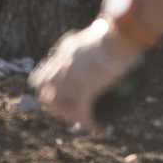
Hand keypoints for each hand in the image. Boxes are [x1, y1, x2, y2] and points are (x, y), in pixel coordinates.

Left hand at [30, 19, 141, 133]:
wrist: (119, 35)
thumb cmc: (119, 31)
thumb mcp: (102, 33)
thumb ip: (99, 43)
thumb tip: (113, 45)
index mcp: (65, 50)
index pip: (45, 72)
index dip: (47, 87)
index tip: (58, 95)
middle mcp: (61, 64)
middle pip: (43, 91)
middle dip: (51, 105)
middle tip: (68, 114)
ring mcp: (69, 78)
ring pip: (57, 105)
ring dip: (67, 116)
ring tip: (81, 123)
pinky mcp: (82, 90)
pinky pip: (81, 114)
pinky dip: (89, 124)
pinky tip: (99, 130)